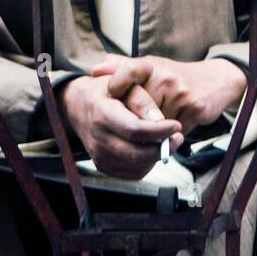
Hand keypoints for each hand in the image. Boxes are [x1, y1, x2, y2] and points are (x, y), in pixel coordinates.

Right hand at [54, 74, 183, 180]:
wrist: (78, 106)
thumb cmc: (104, 91)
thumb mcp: (121, 83)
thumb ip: (141, 99)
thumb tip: (160, 120)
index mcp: (101, 114)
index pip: (134, 129)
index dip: (159, 131)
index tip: (176, 125)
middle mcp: (98, 138)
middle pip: (137, 154)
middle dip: (163, 148)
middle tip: (178, 137)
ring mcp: (99, 156)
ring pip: (138, 166)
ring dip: (157, 156)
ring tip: (167, 140)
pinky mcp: (104, 166)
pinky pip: (133, 172)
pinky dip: (147, 163)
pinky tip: (151, 148)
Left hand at [90, 55, 247, 135]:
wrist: (216, 80)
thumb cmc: (176, 77)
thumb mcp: (151, 67)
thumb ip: (122, 68)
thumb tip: (95, 69)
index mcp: (152, 65)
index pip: (127, 71)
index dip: (116, 84)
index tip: (111, 96)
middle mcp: (165, 77)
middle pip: (139, 108)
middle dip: (136, 119)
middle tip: (131, 125)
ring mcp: (181, 93)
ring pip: (156, 124)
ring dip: (155, 131)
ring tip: (156, 127)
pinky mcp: (195, 109)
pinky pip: (174, 132)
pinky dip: (171, 135)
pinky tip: (173, 130)